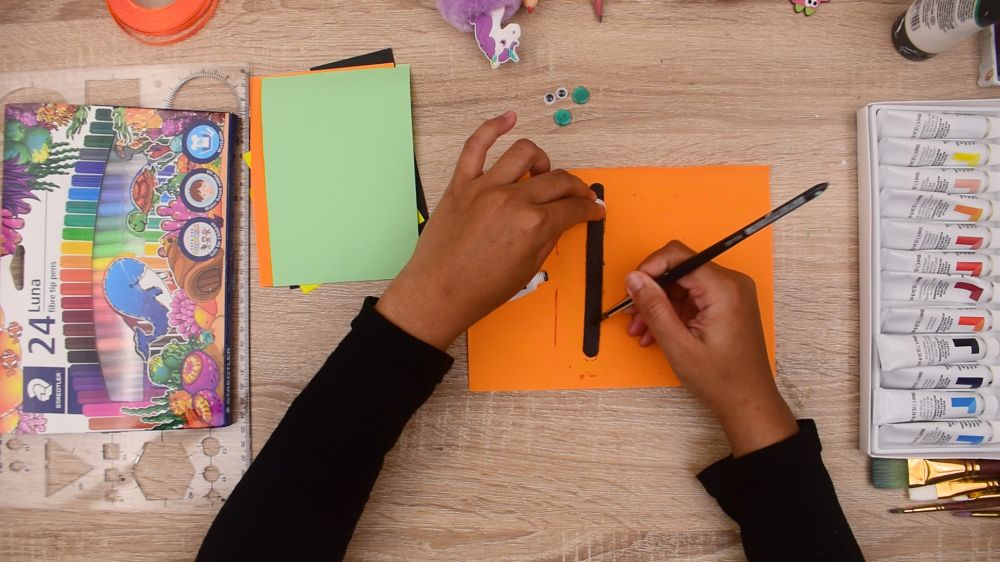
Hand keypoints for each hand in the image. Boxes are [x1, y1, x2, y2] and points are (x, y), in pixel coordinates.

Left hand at [377, 112, 605, 350]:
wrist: (437, 294)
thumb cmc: (478, 290)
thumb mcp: (527, 270)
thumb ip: (547, 238)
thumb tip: (560, 221)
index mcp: (533, 225)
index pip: (572, 207)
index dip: (589, 209)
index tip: (593, 210)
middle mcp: (511, 200)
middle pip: (556, 179)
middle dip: (575, 188)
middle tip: (578, 197)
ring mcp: (484, 187)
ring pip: (524, 152)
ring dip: (541, 160)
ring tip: (541, 173)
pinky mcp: (460, 184)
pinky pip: (476, 145)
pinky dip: (493, 126)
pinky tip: (508, 118)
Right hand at [623, 241, 797, 456]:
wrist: (747, 402)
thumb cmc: (721, 379)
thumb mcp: (678, 345)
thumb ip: (654, 307)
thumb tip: (634, 278)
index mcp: (724, 288)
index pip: (678, 256)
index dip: (649, 268)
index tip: (631, 288)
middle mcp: (731, 284)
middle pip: (679, 270)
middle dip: (651, 291)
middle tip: (630, 314)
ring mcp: (730, 293)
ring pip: (682, 285)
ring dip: (658, 304)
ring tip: (639, 330)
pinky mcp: (726, 304)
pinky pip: (692, 298)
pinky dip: (672, 312)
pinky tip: (655, 332)